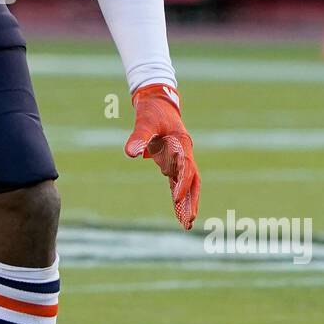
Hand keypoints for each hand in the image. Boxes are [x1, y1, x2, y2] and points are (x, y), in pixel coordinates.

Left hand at [124, 83, 199, 229]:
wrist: (156, 101)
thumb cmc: (151, 111)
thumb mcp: (144, 121)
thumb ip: (138, 137)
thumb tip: (130, 153)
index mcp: (182, 144)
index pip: (186, 168)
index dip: (182, 184)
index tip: (178, 199)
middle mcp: (185, 153)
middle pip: (192, 181)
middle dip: (191, 201)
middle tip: (189, 221)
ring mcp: (180, 158)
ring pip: (187, 184)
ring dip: (187, 202)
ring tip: (186, 223)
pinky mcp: (172, 160)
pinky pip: (177, 181)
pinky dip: (178, 194)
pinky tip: (178, 209)